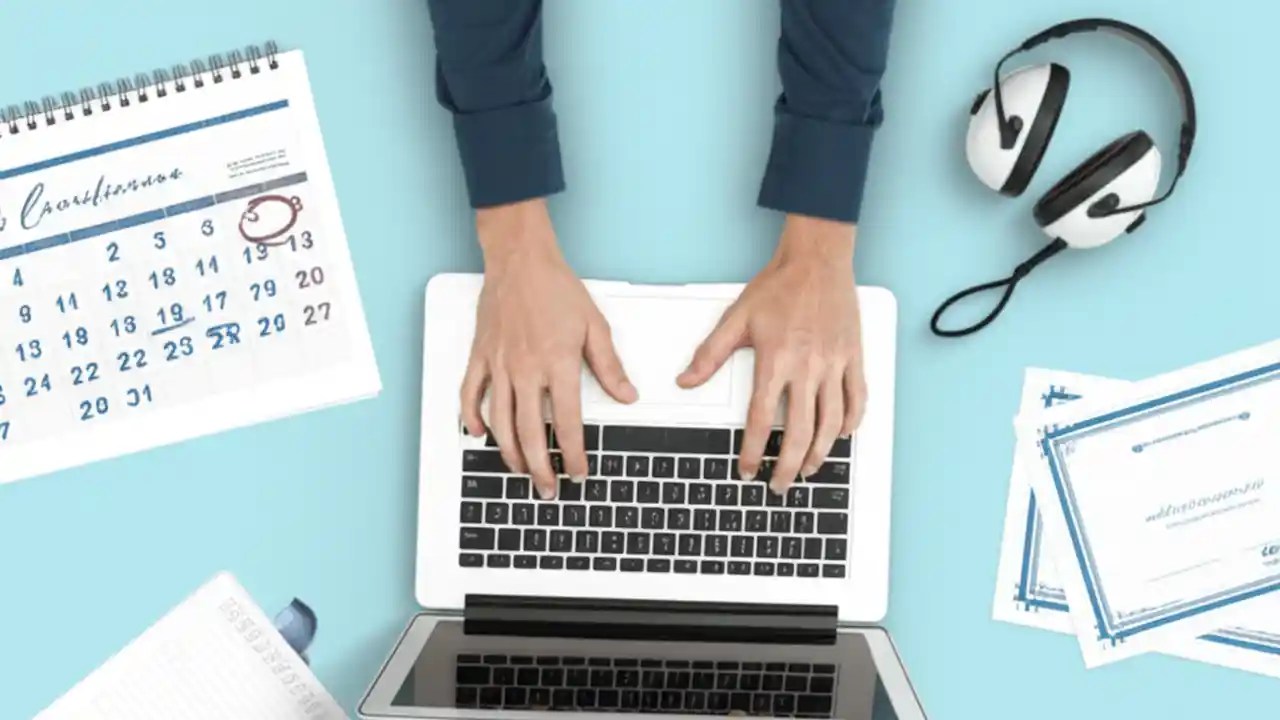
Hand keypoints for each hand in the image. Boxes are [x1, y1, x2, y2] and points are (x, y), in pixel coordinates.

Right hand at [460, 199, 637, 499]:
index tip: (579, 472)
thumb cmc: (556, 287)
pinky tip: (480, 435)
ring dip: (509, 453)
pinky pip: (470, 395)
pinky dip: (472, 418)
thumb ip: (609, 366)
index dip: (573, 454)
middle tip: (548, 488)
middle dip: (540, 468)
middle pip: (529, 433)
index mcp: (557, 364)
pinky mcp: (480, 356)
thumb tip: (627, 395)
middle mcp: (525, 370)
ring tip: (520, 471)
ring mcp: (498, 365)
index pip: (566, 423)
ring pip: (500, 422)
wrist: (519, 260)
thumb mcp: (594, 326)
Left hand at [678, 214, 866, 493]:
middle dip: (788, 466)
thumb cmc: (778, 286)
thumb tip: (686, 380)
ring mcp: (835, 364)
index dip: (754, 451)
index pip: (763, 420)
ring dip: (820, 452)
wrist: (817, 260)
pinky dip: (851, 422)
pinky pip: (857, 398)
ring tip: (807, 469)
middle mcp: (808, 367)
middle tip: (779, 484)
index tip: (748, 470)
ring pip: (832, 422)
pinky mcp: (854, 357)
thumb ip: (710, 354)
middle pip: (801, 431)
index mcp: (777, 361)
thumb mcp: (736, 319)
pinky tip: (841, 436)